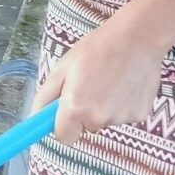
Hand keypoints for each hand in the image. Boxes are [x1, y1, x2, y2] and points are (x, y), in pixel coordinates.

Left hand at [35, 8, 166, 144]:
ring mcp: (121, 118)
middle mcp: (98, 118)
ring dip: (105, 106)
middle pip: (86, 127)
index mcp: (75, 108)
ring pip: (105, 120)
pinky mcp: (139, 114)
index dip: (64, 125)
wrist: (137, 37)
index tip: (65, 113)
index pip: (64, 138)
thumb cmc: (97, 48)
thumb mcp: (62, 68)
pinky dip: (123, 103)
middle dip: (84, 112)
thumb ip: (45, 97)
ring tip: (110, 79)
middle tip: (91, 85)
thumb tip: (35, 118)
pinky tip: (125, 83)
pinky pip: (124, 115)